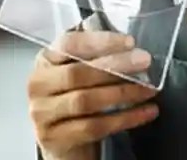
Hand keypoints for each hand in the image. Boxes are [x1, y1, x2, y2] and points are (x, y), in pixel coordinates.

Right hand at [27, 31, 160, 159]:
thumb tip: (128, 46)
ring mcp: (42, 114)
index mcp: (44, 60)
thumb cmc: (74, 99)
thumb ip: (94, 57)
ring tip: (149, 90)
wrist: (63, 143)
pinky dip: (124, 119)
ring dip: (122, 93)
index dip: (99, 42)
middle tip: (144, 61)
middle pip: (77, 73)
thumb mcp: (77, 73)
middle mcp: (38, 85)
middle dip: (115, 66)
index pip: (68, 44)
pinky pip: (94, 127)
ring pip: (86, 101)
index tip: (129, 41)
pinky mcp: (55, 138)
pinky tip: (145, 112)